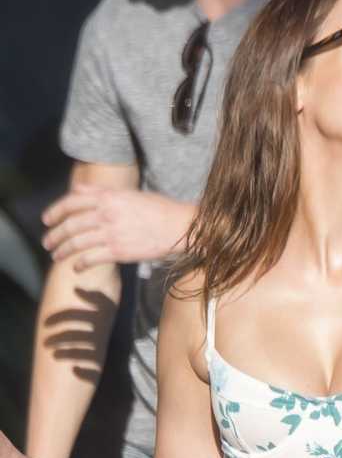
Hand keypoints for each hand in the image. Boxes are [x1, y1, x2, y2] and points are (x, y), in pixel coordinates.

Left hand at [42, 188, 193, 269]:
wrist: (178, 227)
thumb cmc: (157, 208)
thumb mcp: (128, 193)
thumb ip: (101, 191)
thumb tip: (78, 189)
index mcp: (108, 197)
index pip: (71, 202)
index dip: (55, 211)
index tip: (46, 220)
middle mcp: (106, 214)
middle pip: (70, 224)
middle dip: (54, 235)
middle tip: (47, 243)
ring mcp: (112, 233)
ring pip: (77, 242)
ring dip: (62, 250)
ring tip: (56, 256)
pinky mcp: (119, 251)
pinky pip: (91, 258)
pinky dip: (80, 264)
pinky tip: (76, 268)